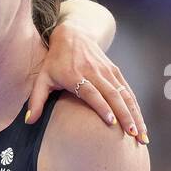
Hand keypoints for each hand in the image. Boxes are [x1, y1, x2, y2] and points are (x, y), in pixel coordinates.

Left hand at [30, 20, 147, 143]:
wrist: (72, 35)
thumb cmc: (54, 62)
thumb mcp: (42, 78)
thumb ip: (35, 100)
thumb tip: (29, 122)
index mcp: (76, 76)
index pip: (92, 92)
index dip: (101, 106)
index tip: (111, 121)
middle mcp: (95, 73)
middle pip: (113, 95)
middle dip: (125, 116)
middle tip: (133, 135)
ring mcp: (107, 72)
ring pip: (125, 95)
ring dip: (135, 115)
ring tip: (142, 135)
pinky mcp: (115, 72)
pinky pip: (128, 91)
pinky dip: (135, 107)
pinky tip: (140, 123)